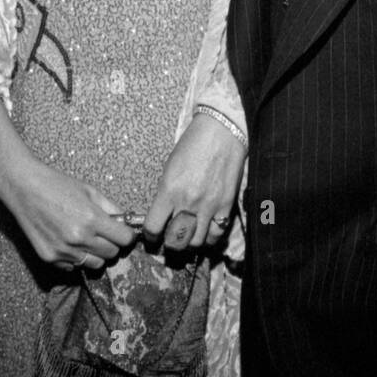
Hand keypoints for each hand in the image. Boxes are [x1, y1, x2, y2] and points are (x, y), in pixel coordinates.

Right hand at [0, 153, 138, 272]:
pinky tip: (68, 242)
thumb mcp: (90, 191)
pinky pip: (74, 267)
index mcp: (92, 219)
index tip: (123, 232)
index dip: (127, 235)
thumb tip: (127, 222)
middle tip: (104, 234)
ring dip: (96, 254)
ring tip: (86, 239)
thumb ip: (111, 208)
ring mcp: (63, 251)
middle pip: (112, 254)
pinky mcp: (50, 258)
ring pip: (95, 264)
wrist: (24, 188)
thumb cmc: (57, 185)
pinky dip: (75, 258)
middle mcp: (79, 238)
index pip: (125, 239)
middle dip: (112, 244)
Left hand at [143, 113, 245, 250]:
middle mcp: (188, 202)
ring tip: (188, 237)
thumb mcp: (169, 168)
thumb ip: (166, 193)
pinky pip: (217, 234)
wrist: (221, 132)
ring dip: (190, 243)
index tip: (152, 236)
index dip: (150, 236)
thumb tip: (163, 215)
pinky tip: (206, 233)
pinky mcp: (226, 206)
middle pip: (175, 241)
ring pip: (196, 242)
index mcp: (169, 190)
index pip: (153, 227)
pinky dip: (210, 238)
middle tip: (170, 240)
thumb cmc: (192, 145)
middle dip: (170, 244)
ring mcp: (209, 206)